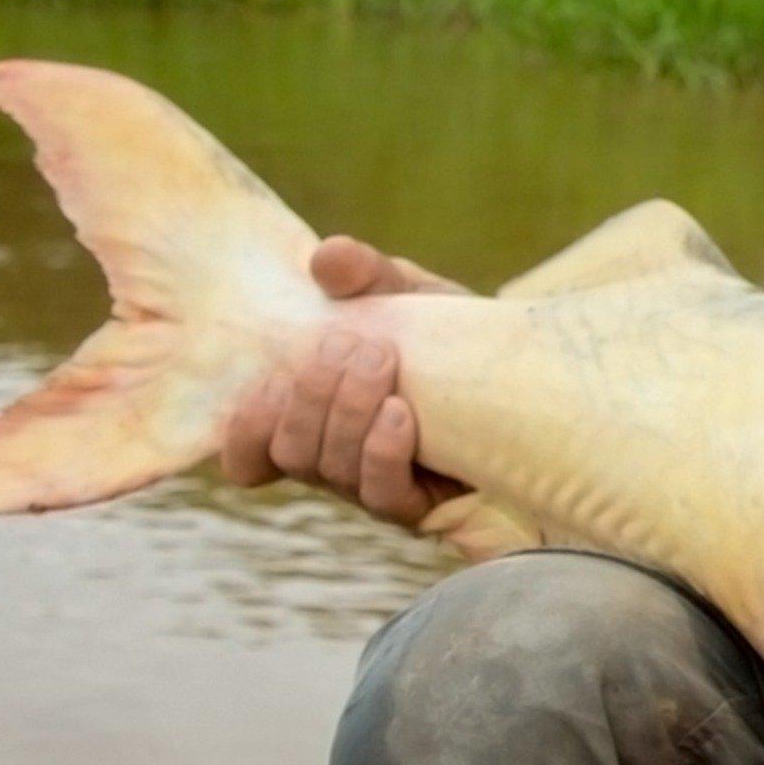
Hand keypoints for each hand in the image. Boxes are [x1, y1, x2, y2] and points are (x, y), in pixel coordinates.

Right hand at [218, 237, 470, 527]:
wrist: (519, 371)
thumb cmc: (446, 335)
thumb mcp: (406, 293)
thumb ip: (364, 273)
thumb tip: (328, 259)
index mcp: (312, 420)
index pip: (247, 454)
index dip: (244, 429)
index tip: (270, 380)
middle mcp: (334, 461)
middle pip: (290, 452)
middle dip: (311, 395)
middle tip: (350, 343)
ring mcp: (374, 487)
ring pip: (330, 470)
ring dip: (346, 412)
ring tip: (381, 360)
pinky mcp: (421, 505)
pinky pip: (383, 495)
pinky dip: (383, 451)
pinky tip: (400, 411)